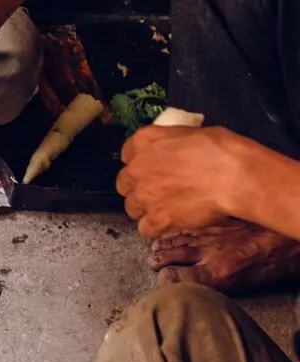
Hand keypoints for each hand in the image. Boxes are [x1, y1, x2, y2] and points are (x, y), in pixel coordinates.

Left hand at [117, 125, 255, 237]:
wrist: (235, 176)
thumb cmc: (223, 151)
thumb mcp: (192, 133)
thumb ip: (172, 143)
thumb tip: (174, 150)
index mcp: (144, 141)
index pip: (128, 154)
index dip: (141, 163)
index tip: (152, 168)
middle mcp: (137, 168)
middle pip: (125, 183)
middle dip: (139, 187)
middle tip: (159, 190)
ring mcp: (144, 195)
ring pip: (132, 207)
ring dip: (146, 208)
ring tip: (167, 208)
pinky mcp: (156, 219)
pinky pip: (146, 229)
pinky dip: (157, 228)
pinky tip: (171, 223)